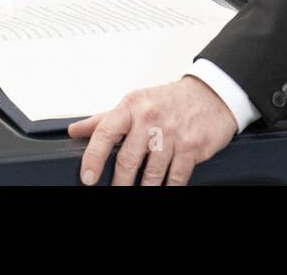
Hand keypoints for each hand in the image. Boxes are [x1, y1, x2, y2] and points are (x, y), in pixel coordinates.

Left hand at [70, 76, 237, 185]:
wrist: (212, 94)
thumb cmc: (170, 100)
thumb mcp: (136, 102)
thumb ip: (104, 119)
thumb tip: (75, 131)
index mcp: (132, 106)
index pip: (105, 132)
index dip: (93, 158)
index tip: (88, 178)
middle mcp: (151, 118)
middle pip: (127, 160)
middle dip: (119, 184)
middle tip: (116, 192)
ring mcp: (172, 133)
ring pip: (151, 174)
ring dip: (143, 190)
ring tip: (138, 193)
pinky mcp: (191, 146)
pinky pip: (175, 178)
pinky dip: (167, 189)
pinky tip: (162, 189)